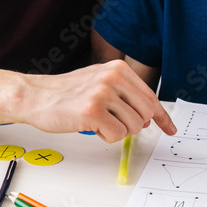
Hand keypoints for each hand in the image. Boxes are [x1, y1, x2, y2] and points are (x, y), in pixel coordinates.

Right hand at [22, 60, 176, 142]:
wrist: (35, 96)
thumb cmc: (66, 94)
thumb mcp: (99, 83)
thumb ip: (125, 95)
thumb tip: (148, 117)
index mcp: (118, 69)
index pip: (150, 96)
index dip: (162, 116)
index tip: (170, 128)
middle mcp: (114, 77)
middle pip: (145, 114)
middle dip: (133, 126)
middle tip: (113, 124)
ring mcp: (103, 93)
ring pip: (132, 127)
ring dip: (116, 131)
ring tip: (97, 121)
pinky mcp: (93, 111)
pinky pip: (116, 135)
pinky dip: (105, 137)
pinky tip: (91, 127)